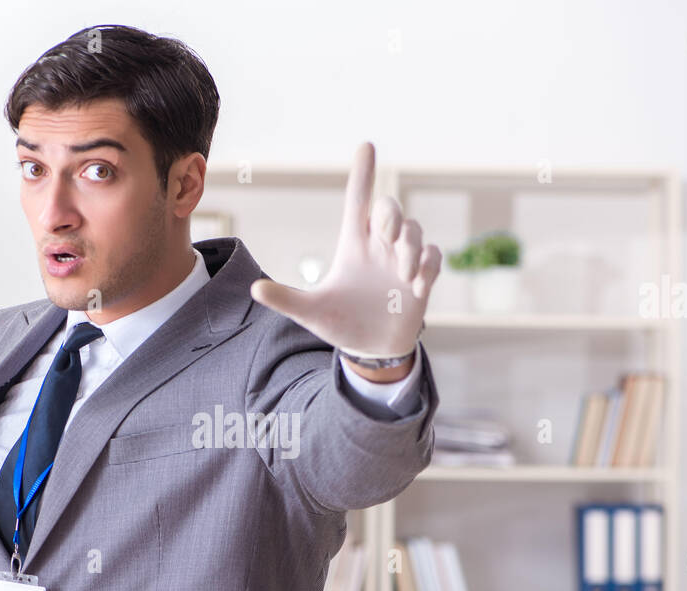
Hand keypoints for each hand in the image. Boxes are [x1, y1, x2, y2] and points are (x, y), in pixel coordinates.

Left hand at [249, 141, 441, 359]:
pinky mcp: (422, 277)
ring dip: (410, 247)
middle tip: (387, 237)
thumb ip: (285, 299)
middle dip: (393, 214)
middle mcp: (380, 246)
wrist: (370, 348)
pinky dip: (427, 266)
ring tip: (402, 275)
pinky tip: (416, 288)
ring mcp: (402, 260)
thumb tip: (253, 289)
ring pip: (415, 230)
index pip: (359, 200)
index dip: (363, 173)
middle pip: (391, 209)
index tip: (366, 146)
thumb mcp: (310, 312)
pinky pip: (433, 256)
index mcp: (354, 245)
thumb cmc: (340, 323)